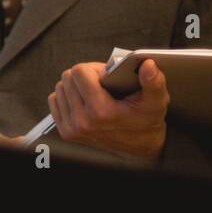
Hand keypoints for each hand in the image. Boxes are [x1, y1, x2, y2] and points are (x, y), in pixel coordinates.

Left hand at [48, 59, 167, 161]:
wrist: (140, 148)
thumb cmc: (147, 121)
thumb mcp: (156, 101)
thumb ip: (154, 81)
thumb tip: (148, 64)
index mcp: (102, 112)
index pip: (80, 72)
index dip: (94, 68)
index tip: (106, 75)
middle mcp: (83, 121)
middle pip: (68, 78)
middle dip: (85, 76)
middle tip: (101, 83)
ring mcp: (72, 128)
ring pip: (60, 88)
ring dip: (75, 86)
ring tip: (94, 92)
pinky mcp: (65, 132)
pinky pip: (54, 101)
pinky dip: (67, 97)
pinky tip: (84, 100)